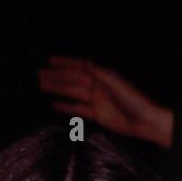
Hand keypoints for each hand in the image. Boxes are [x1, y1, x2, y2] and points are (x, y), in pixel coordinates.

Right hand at [37, 56, 174, 148]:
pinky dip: (66, 106)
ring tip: (41, 85)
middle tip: (39, 74)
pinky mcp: (97, 114)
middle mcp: (97, 86)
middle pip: (73, 79)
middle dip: (56, 76)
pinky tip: (54, 104)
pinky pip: (78, 109)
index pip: (80, 66)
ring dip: (57, 89)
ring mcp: (96, 100)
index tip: (49, 60)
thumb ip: (99, 73)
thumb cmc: (131, 100)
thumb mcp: (115, 83)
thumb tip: (86, 60)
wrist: (142, 121)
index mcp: (102, 77)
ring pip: (72, 93)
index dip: (65, 63)